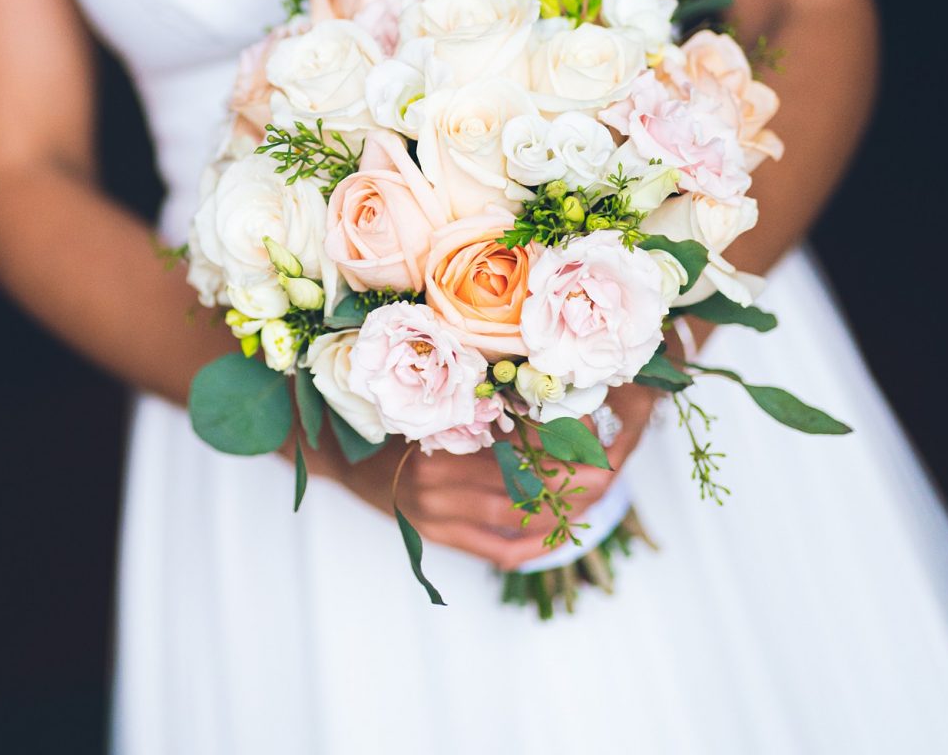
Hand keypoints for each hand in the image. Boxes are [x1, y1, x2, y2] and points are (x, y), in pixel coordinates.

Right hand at [316, 383, 660, 570]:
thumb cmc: (388, 416)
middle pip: (526, 486)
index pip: (520, 445)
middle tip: (611, 471)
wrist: (336, 451)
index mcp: (443, 436)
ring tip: (596, 501)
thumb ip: (478, 403)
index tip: (598, 434)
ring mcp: (437, 513)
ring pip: (516, 519)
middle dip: (575, 483)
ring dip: (562, 514)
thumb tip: (543, 396)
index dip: (565, 446)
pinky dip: (532, 548)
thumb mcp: (432, 398)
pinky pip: (495, 550)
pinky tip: (556, 538)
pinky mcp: (435, 536)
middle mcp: (440, 480)